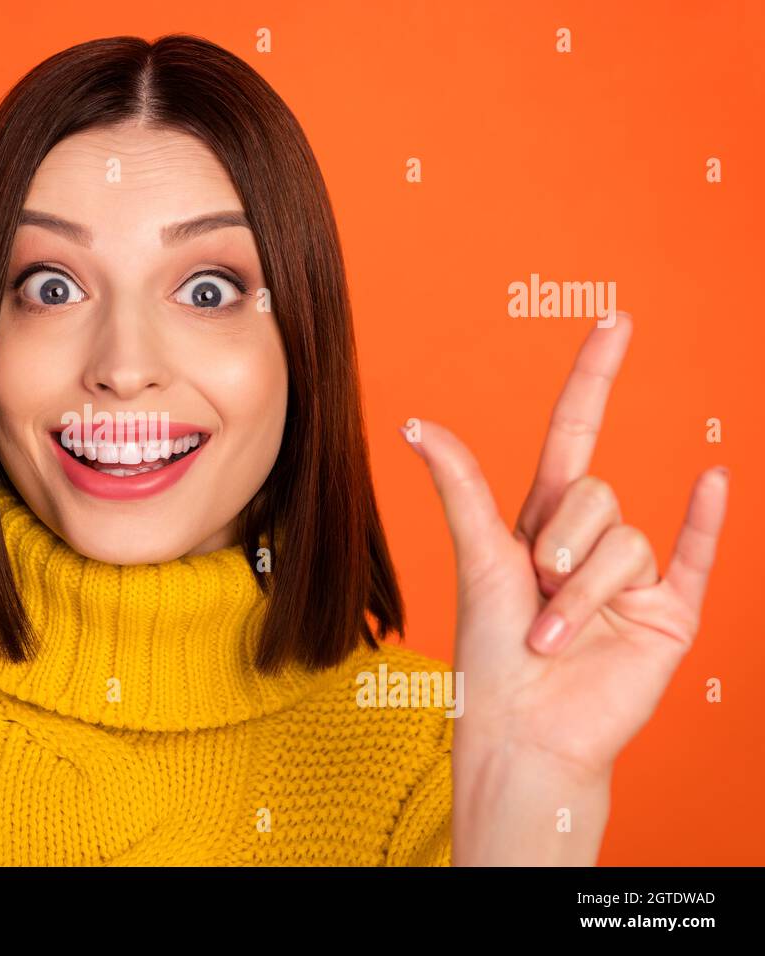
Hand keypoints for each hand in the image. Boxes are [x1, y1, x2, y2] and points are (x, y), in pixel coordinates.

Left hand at [402, 313, 728, 860]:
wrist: (523, 730)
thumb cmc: (490, 653)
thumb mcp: (476, 558)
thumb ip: (460, 486)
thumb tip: (416, 421)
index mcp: (541, 523)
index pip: (573, 434)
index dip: (592, 377)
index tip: (614, 320)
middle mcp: (590, 543)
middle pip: (597, 495)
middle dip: (561, 546)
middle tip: (536, 594)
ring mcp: (634, 578)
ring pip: (627, 539)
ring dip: (585, 590)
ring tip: (555, 633)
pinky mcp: (670, 614)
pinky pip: (697, 556)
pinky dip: (708, 521)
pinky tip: (713, 480)